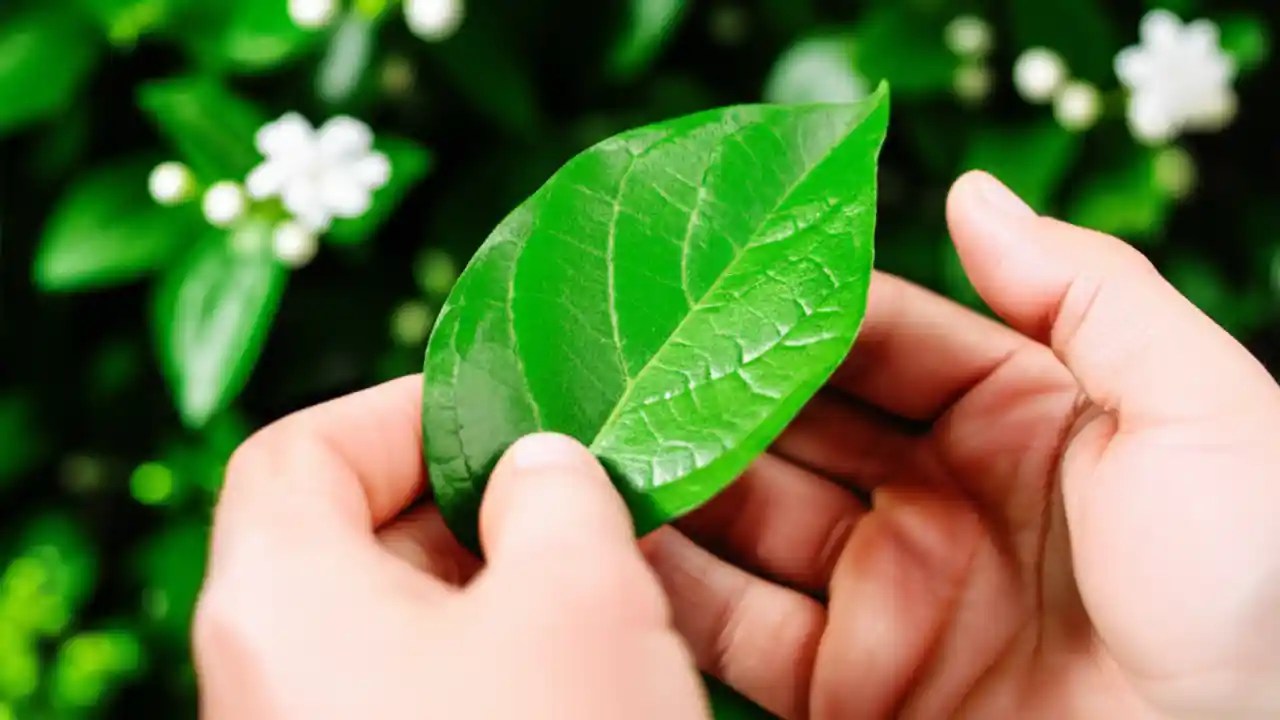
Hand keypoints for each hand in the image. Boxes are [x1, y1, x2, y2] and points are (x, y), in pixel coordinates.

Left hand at [193, 385, 704, 718]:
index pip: (300, 452)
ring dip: (501, 586)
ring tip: (603, 583)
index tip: (506, 412)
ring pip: (399, 625)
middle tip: (577, 496)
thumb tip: (537, 467)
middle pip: (350, 536)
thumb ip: (555, 492)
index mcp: (280, 598)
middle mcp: (272, 672)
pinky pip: (423, 695)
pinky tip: (585, 670)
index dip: (404, 411)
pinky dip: (497, 660)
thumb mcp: (578, 598)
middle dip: (473, 503)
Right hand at [643, 172, 1279, 718]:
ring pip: (751, 520)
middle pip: (799, 426)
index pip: (885, 340)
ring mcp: (892, 600)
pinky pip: (741, 631)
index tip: (707, 275)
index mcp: (1024, 422)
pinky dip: (670, 585)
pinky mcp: (854, 696)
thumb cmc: (1260, 591)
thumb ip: (1089, 294)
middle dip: (711, 385)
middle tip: (618, 348)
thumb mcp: (1201, 414)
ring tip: (589, 431)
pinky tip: (610, 537)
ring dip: (672, 477)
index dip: (799, 305)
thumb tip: (970, 195)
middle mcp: (943, 504)